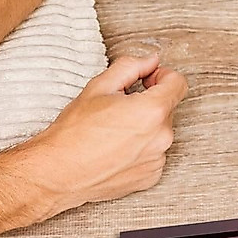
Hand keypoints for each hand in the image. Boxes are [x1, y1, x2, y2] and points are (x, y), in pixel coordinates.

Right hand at [18, 54, 187, 216]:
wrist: (59, 172)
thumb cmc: (74, 133)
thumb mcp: (99, 87)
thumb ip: (131, 66)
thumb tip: (150, 61)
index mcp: (152, 111)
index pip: (178, 83)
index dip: (162, 76)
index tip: (147, 80)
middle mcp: (161, 137)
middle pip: (166, 108)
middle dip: (147, 104)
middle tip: (117, 109)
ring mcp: (157, 159)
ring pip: (159, 132)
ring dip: (144, 128)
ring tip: (113, 132)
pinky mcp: (151, 176)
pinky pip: (153, 154)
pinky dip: (140, 149)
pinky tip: (116, 150)